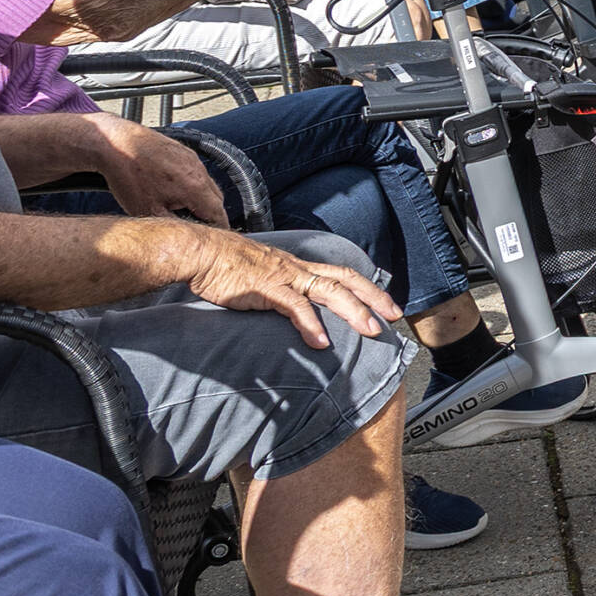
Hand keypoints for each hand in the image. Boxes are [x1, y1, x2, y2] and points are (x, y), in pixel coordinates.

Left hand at [94, 117, 226, 226]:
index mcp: (195, 188)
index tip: (211, 238)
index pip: (219, 215)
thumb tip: (188, 234)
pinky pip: (196, 172)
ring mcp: (193, 159)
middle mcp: (200, 172)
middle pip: (216, 200)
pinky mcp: (184, 152)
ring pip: (207, 185)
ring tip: (179, 207)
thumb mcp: (149, 211)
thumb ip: (175, 225)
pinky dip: (191, 184)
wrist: (116, 144)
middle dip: (209, 214)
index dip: (217, 229)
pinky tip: (170, 188)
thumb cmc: (129, 177)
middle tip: (195, 225)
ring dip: (200, 198)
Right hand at [178, 230, 398, 349]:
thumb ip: (281, 291)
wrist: (200, 253)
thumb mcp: (262, 277)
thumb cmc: (226, 268)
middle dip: (373, 297)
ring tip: (371, 331)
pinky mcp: (265, 289)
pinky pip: (294, 307)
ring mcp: (283, 277)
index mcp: (298, 267)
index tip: (386, 303)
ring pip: (329, 291)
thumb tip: (293, 308)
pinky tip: (322, 342)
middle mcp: (297, 269)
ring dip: (353, 311)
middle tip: (395, 316)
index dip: (367, 287)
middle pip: (345, 279)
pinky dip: (310, 325)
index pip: (342, 274)